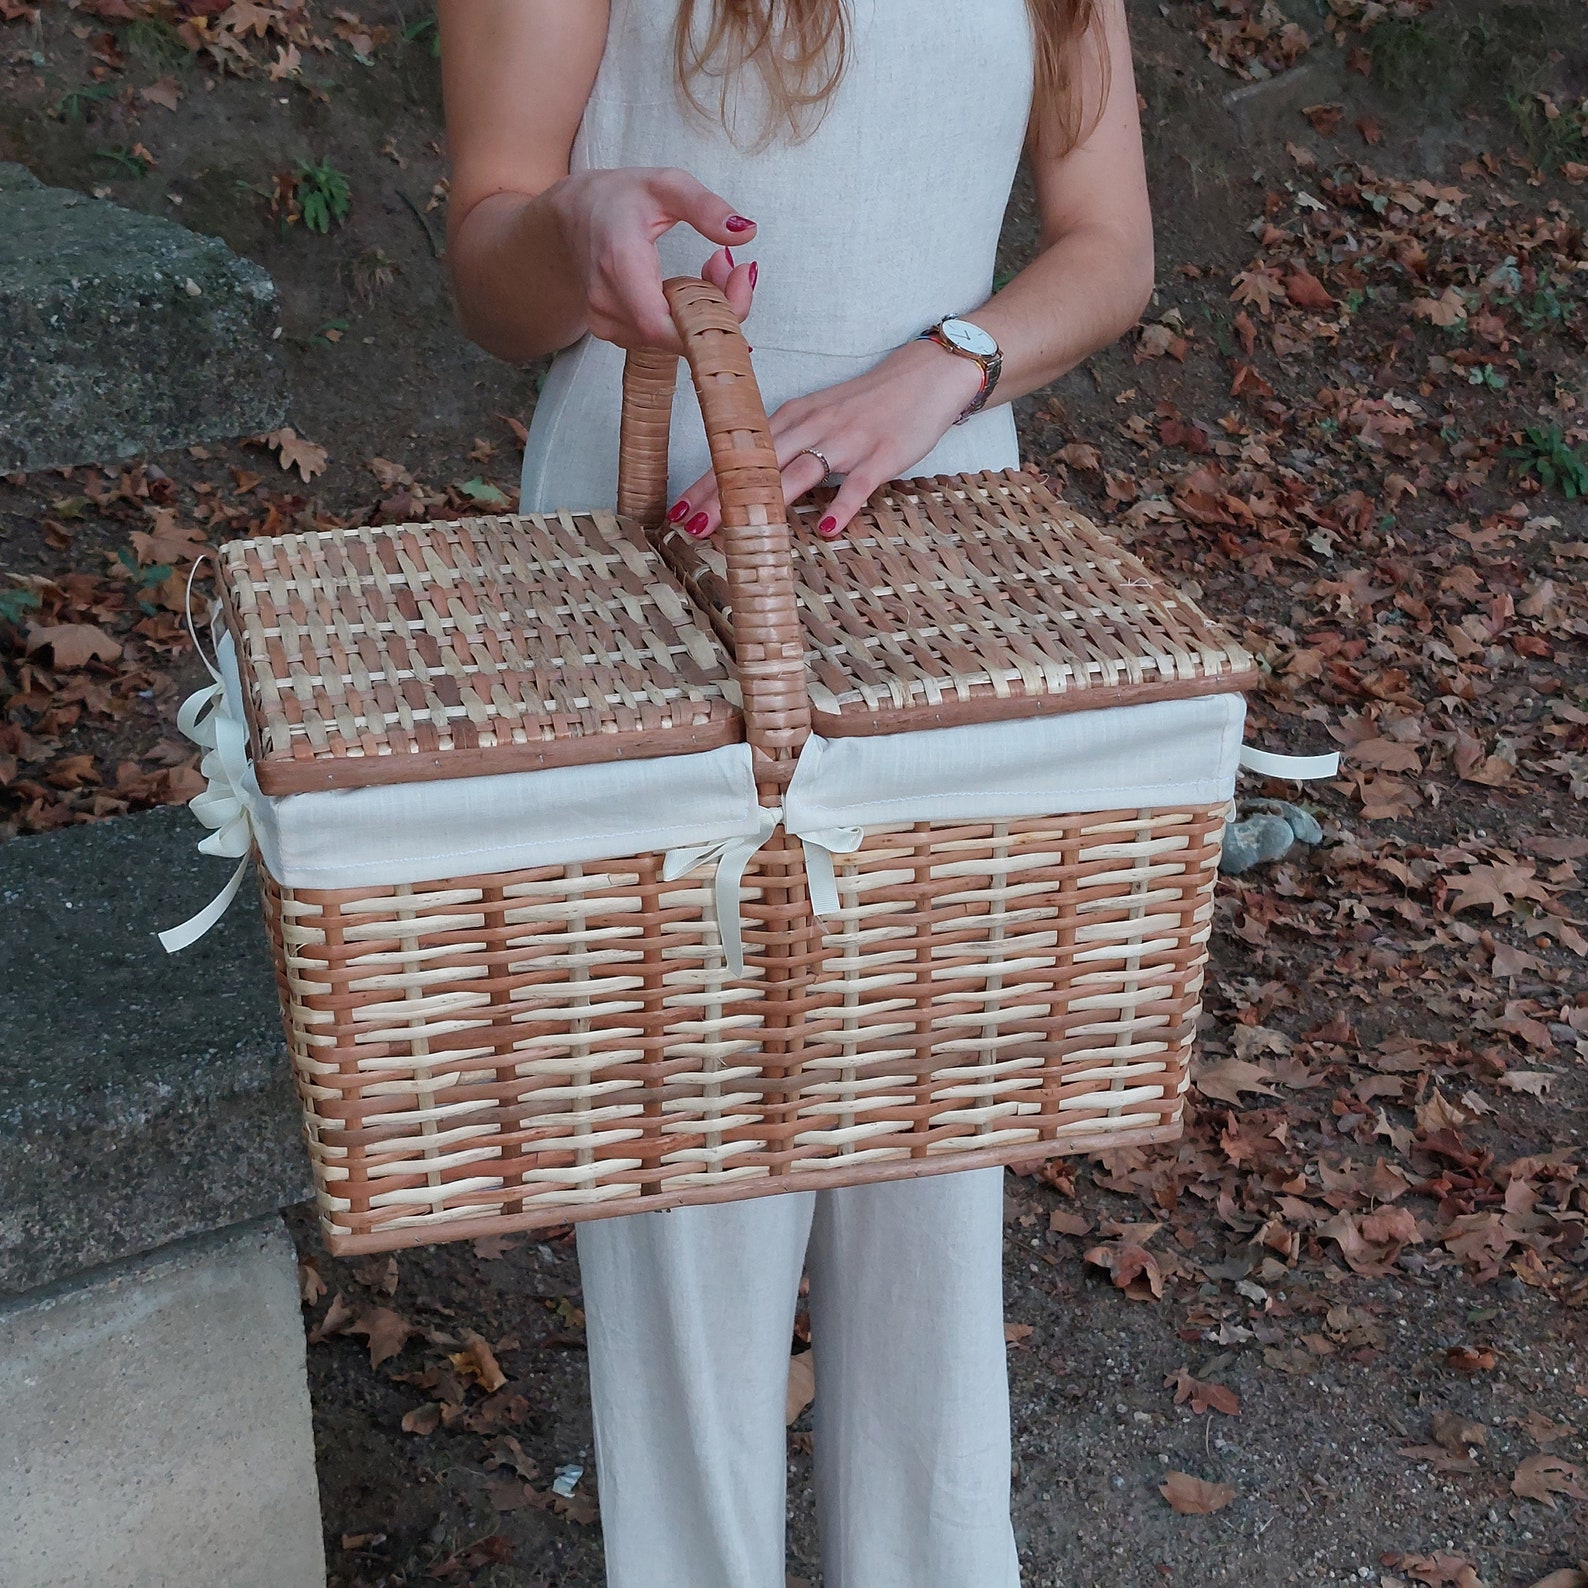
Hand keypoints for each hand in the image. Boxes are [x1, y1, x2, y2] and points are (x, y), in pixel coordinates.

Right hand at [544, 166, 756, 350]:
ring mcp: (607, 322)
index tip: (740, 280)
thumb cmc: (619, 199)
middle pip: (678, 335)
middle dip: (718, 306)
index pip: (664, 327)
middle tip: (727, 263)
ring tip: (709, 266)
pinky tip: (687, 286)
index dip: (711, 321)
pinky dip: (686, 317)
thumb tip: (746, 231)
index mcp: (620, 263)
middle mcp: (608, 302)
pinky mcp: (613, 333)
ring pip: (674, 338)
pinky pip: (663, 337)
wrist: (574, 217)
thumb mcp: (666, 185)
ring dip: (704, 309)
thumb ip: (705, 206)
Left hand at [668, 335, 985, 541]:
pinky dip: (844, 504)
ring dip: (768, 504)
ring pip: (800, 471)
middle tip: (691, 525)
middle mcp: (814, 425)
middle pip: (760, 464)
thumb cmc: (868, 403)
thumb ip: (787, 444)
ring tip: (740, 532)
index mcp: (794, 417)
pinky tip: (828, 528)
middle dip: (723, 495)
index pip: (741, 451)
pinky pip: (859, 483)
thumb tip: (751, 482)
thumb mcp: (818, 415)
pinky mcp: (883, 455)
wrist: (927, 374)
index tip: (678, 508)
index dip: (708, 480)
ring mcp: (849, 441)